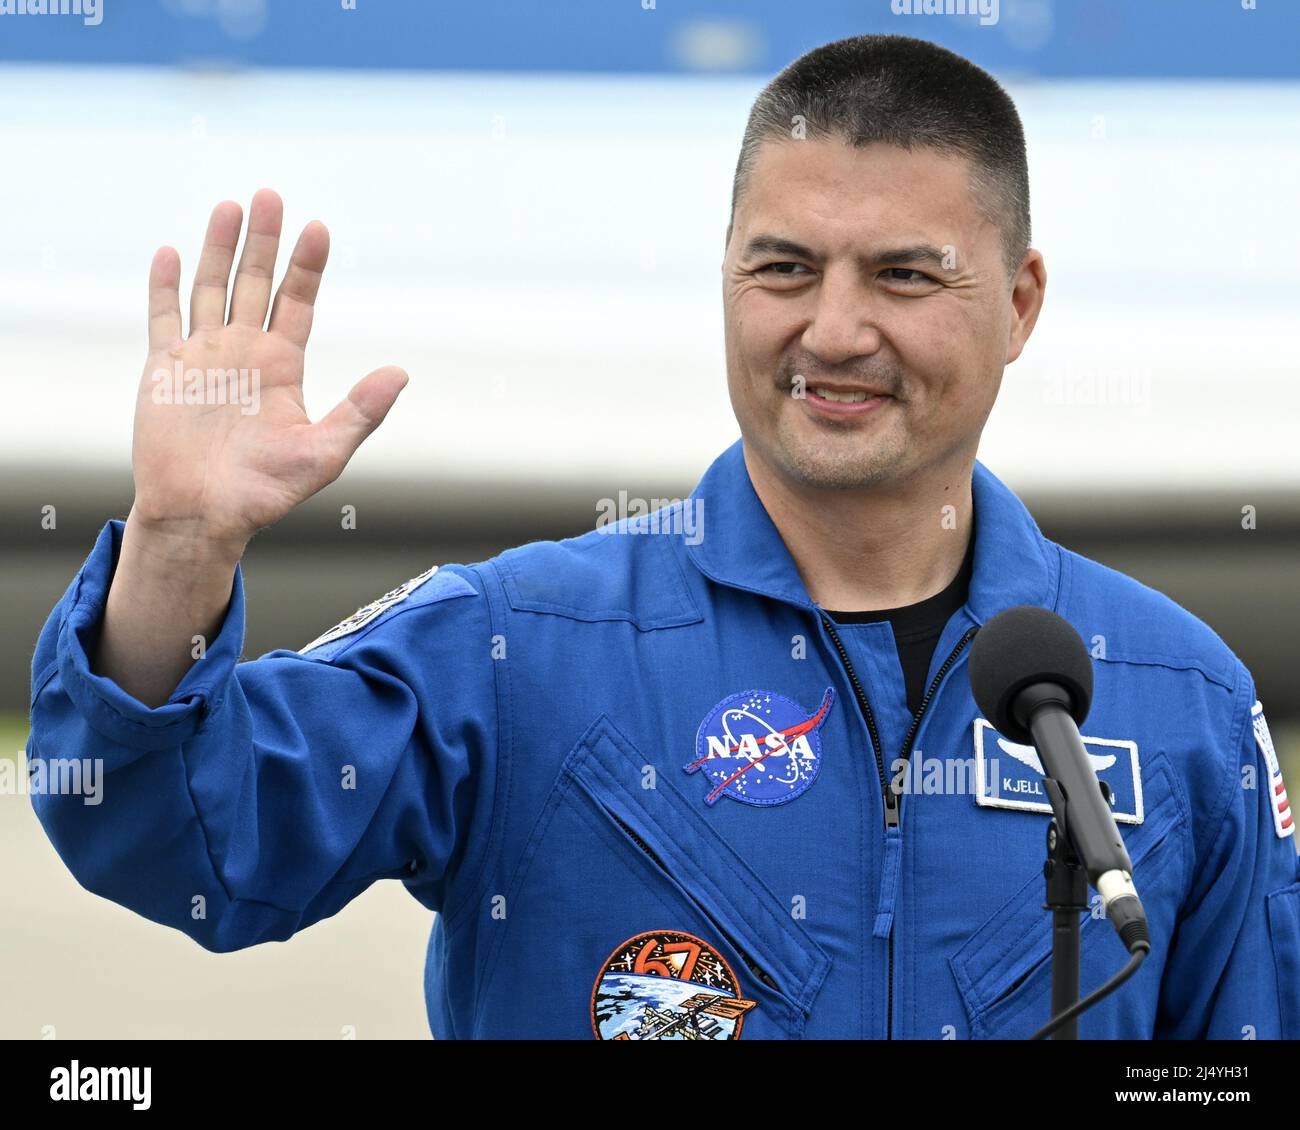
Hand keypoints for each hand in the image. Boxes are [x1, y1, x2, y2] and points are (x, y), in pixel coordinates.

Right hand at [131, 188, 406, 553]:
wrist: (203, 516)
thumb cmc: (265, 492)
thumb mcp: (324, 453)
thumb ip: (360, 412)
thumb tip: (401, 373)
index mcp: (282, 366)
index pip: (297, 302)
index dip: (307, 265)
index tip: (319, 227)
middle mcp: (244, 352)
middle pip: (254, 282)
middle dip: (264, 240)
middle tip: (270, 193)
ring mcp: (203, 356)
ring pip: (210, 288)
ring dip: (218, 248)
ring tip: (230, 206)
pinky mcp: (164, 369)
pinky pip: (163, 318)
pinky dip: (165, 286)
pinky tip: (171, 252)